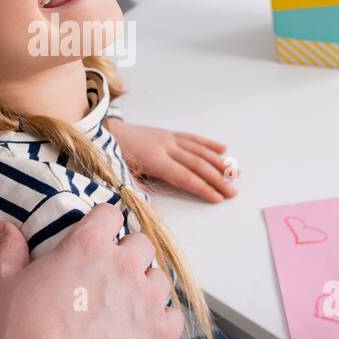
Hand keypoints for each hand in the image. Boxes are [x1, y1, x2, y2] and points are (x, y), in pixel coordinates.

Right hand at [0, 204, 183, 338]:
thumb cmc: (23, 334)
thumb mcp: (3, 284)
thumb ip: (9, 250)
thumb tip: (4, 227)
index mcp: (88, 246)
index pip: (109, 214)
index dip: (102, 224)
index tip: (96, 237)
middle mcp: (124, 266)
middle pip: (141, 243)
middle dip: (127, 254)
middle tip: (107, 276)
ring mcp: (147, 300)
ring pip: (158, 279)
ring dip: (144, 287)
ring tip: (123, 306)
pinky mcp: (161, 334)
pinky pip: (173, 316)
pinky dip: (159, 321)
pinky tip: (139, 330)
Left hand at [106, 120, 236, 202]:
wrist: (103, 130)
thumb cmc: (110, 156)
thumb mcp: (119, 176)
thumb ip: (137, 191)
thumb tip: (151, 208)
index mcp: (154, 159)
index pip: (184, 176)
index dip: (202, 188)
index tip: (218, 199)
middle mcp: (166, 146)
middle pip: (197, 164)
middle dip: (217, 179)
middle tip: (233, 192)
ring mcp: (168, 138)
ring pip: (199, 150)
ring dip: (219, 162)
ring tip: (235, 173)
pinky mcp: (168, 133)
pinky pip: (193, 138)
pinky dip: (209, 144)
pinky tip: (224, 150)